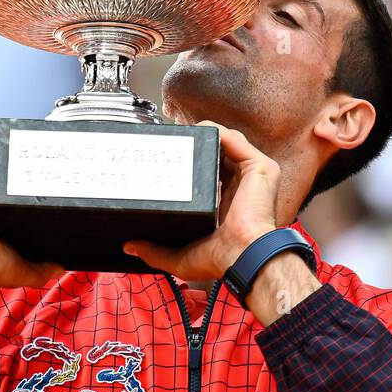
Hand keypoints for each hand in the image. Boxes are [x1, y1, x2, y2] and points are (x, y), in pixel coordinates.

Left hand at [123, 121, 278, 280]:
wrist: (241, 255)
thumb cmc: (221, 260)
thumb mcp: (180, 257)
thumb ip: (155, 251)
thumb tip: (131, 246)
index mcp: (228, 204)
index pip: (209, 174)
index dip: (189, 165)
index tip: (169, 161)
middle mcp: (242, 186)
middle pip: (217, 154)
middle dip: (194, 147)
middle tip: (172, 145)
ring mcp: (253, 175)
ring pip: (226, 142)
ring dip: (204, 135)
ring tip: (182, 136)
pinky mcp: (260, 167)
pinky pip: (235, 139)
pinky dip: (216, 132)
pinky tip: (198, 132)